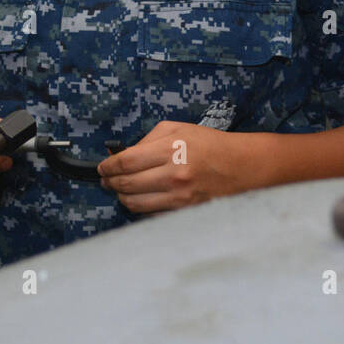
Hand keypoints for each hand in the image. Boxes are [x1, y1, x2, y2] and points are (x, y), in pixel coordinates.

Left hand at [97, 121, 240, 213]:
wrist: (241, 166)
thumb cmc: (210, 145)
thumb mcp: (179, 129)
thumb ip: (148, 139)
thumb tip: (124, 155)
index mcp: (171, 149)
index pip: (125, 162)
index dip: (107, 166)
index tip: (103, 167)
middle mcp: (173, 174)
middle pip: (125, 184)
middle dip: (110, 182)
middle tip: (107, 179)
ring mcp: (178, 196)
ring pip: (134, 203)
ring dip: (121, 197)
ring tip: (121, 190)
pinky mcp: (183, 211)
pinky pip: (150, 214)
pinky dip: (141, 207)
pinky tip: (142, 198)